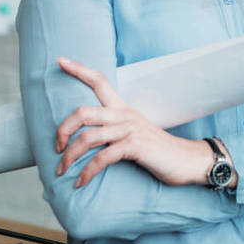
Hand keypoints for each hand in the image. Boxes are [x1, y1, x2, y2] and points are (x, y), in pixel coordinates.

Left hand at [53, 57, 225, 188]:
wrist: (187, 160)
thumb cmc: (157, 150)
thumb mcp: (134, 134)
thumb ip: (114, 131)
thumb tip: (87, 139)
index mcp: (123, 108)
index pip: (99, 81)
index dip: (79, 70)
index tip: (60, 61)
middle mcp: (124, 115)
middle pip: (83, 112)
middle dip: (63, 129)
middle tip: (56, 147)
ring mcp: (130, 129)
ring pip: (88, 137)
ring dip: (70, 157)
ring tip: (62, 170)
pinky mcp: (135, 146)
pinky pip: (102, 158)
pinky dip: (87, 172)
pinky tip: (80, 182)